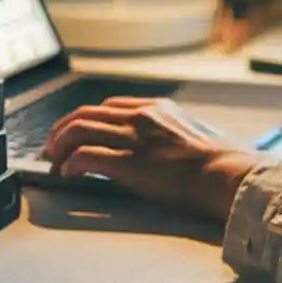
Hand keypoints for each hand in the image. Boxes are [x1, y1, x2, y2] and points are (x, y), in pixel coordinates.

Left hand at [42, 97, 266, 220]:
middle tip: (51, 147)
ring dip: (59, 145)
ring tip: (53, 160)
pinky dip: (70, 163)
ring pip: (79, 129)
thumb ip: (172, 134)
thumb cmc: (222, 164)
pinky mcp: (129, 163)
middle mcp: (142, 117)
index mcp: (158, 109)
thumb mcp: (195, 135)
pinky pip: (87, 156)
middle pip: (86, 113)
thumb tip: (163, 149)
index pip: (109, 106)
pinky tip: (67, 173)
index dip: (86, 119)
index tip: (77, 133)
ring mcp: (134, 138)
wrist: (230, 176)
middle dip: (62, 129)